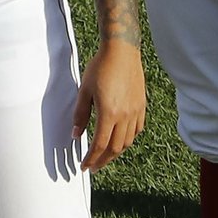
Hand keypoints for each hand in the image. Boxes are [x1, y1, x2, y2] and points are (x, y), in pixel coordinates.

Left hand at [73, 41, 147, 170]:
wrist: (122, 50)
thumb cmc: (101, 67)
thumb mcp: (84, 90)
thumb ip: (80, 114)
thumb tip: (76, 134)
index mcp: (108, 113)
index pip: (99, 145)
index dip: (91, 159)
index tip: (85, 166)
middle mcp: (124, 116)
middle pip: (114, 148)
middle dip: (103, 161)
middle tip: (94, 167)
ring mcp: (135, 112)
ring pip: (127, 142)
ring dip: (115, 153)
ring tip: (105, 156)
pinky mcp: (142, 106)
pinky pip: (137, 130)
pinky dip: (128, 140)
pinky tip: (121, 140)